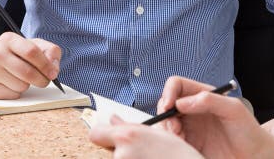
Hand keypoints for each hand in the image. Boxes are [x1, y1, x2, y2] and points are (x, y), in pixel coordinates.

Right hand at [0, 32, 60, 98]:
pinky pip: (13, 94)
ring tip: (20, 77)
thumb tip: (54, 69)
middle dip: (42, 79)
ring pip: (21, 86)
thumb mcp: (33, 44)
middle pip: (28, 72)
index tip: (53, 73)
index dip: (46, 64)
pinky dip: (17, 92)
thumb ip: (50, 51)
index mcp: (9, 39)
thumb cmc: (15, 54)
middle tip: (45, 80)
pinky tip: (10, 83)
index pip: (32, 52)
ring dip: (27, 85)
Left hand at [89, 116, 203, 158]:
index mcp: (128, 137)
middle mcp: (121, 154)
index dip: (102, 134)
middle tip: (140, 153)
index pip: (96, 134)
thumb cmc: (177, 154)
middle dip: (120, 150)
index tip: (107, 137)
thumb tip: (112, 120)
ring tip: (149, 158)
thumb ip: (129, 126)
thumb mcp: (157, 133)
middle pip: (109, 150)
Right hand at [154, 76, 273, 158]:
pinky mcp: (189, 145)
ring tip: (180, 138)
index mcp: (203, 95)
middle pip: (166, 103)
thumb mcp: (234, 109)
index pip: (177, 85)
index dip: (169, 92)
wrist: (256, 157)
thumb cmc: (249, 131)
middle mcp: (193, 110)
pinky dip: (170, 143)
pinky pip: (171, 141)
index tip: (169, 106)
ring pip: (166, 122)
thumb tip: (181, 102)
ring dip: (167, 129)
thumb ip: (210, 100)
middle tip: (175, 128)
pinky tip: (183, 146)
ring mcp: (190, 128)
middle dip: (165, 114)